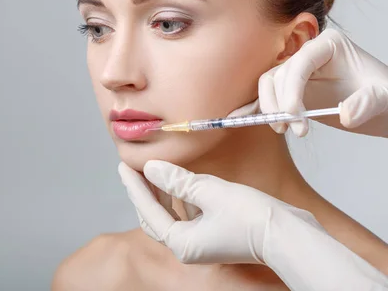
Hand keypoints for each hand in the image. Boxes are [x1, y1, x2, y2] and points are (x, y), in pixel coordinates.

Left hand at [118, 160, 387, 289]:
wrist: (289, 234)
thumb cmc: (251, 216)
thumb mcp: (209, 191)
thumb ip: (177, 180)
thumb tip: (151, 168)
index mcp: (181, 242)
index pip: (148, 211)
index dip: (134, 186)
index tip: (123, 165)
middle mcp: (188, 247)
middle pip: (155, 217)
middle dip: (143, 191)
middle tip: (131, 167)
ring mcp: (202, 242)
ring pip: (171, 215)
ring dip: (160, 193)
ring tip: (151, 169)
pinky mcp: (215, 234)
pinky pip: (188, 214)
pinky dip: (180, 197)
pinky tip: (178, 180)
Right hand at [245, 28, 387, 136]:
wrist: (383, 106)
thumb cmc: (385, 94)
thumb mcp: (384, 98)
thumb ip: (367, 103)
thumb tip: (346, 115)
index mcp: (328, 45)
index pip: (299, 62)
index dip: (292, 89)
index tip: (295, 117)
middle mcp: (308, 55)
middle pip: (278, 73)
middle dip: (280, 103)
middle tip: (293, 129)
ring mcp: (297, 72)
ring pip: (267, 84)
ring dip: (269, 107)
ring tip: (284, 129)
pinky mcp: (290, 89)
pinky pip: (267, 96)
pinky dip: (254, 108)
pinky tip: (237, 119)